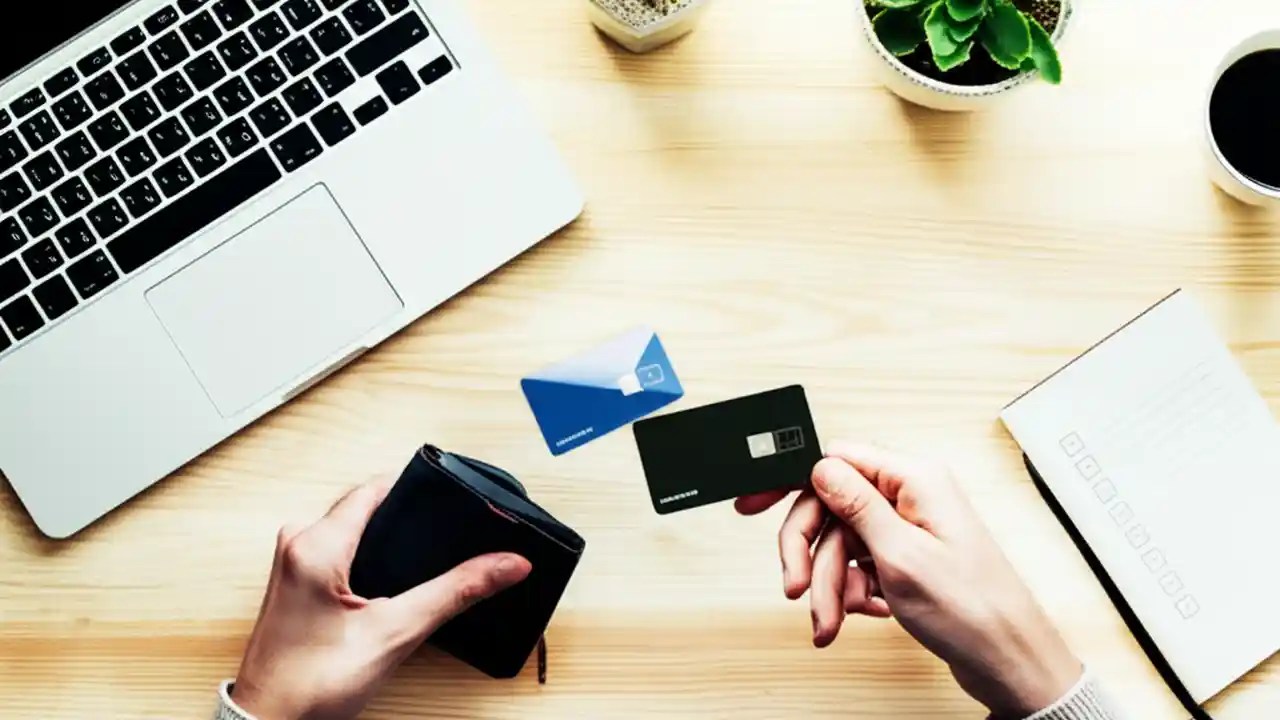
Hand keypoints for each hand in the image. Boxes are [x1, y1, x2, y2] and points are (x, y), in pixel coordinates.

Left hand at [231, 477, 531, 719]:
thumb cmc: (310, 685)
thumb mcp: (396, 633)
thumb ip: (455, 592)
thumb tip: (506, 564)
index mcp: (316, 544)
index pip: (378, 488)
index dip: (418, 492)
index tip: (451, 503)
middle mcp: (297, 541)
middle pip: (367, 505)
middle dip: (406, 520)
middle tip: (443, 540)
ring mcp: (291, 560)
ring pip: (354, 526)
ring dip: (386, 540)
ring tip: (418, 565)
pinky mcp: (294, 579)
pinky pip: (338, 547)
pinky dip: (368, 557)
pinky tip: (388, 584)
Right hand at [736, 443, 1081, 717]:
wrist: (1008, 663)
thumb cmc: (973, 611)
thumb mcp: (900, 555)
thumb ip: (856, 505)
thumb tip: (821, 468)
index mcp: (915, 480)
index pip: (836, 460)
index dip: (791, 483)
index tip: (752, 504)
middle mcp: (911, 497)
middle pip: (830, 509)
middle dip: (810, 554)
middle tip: (796, 588)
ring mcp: (909, 529)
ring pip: (841, 545)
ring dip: (830, 586)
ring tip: (831, 623)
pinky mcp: (907, 559)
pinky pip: (858, 566)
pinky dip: (851, 593)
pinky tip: (864, 613)